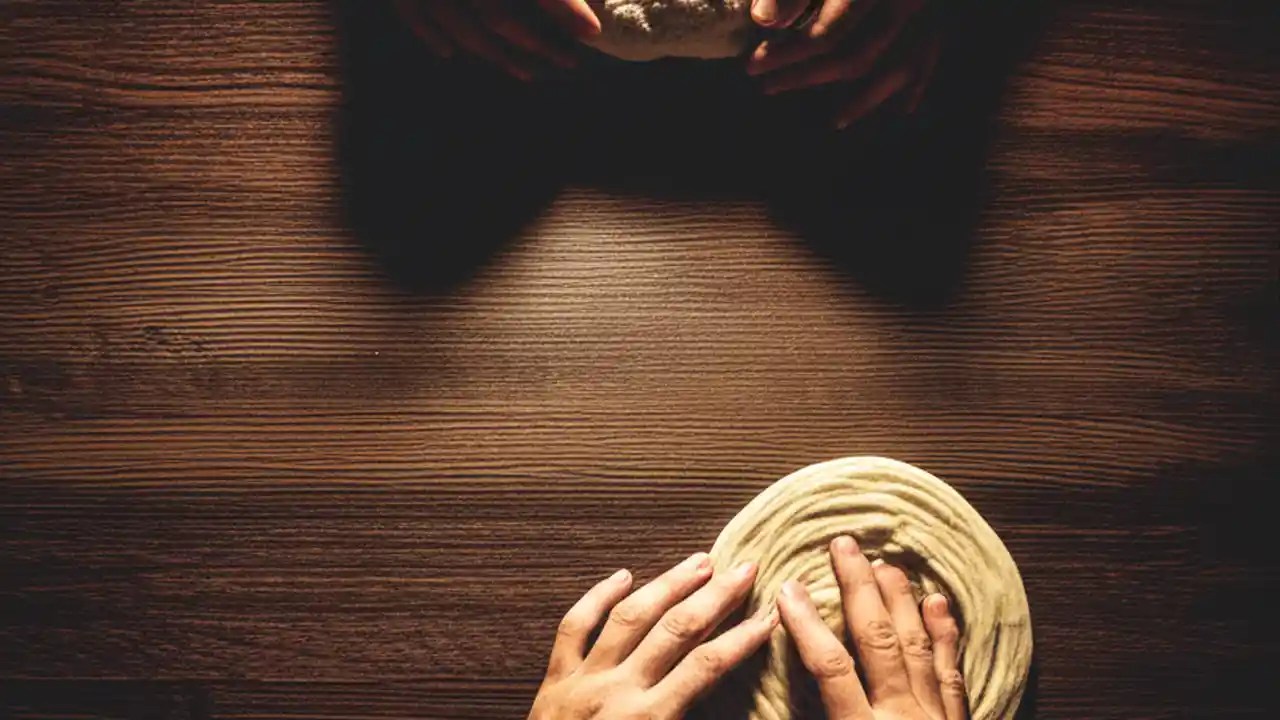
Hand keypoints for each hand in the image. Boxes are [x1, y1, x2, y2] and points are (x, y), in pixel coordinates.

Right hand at [393, 0, 600, 80]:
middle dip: (538, 43)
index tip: (592, 33)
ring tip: (528, 71)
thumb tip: (586, 0)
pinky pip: (412, 16)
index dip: (565, 8)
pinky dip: (431, 36)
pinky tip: (450, 53)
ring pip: (462, 28)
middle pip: (499, 15)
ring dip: (497, 53)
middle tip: (571, 62)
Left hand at [529, 553, 778, 719]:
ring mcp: (583, 679)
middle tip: (744, 569)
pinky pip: (574, 626)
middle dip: (714, 596)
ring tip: (699, 562)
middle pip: (675, 630)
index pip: (706, 667)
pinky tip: (623, 575)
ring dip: (667, 584)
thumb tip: (725, 710)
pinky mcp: (555, 679)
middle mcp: (617, 692)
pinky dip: (597, 596)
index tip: (767, 616)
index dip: (740, 639)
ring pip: (630, 616)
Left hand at [746, 0, 941, 128]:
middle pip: (858, 53)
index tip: (751, 64)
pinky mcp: (946, 10)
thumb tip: (766, 21)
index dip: (786, 54)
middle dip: (808, 75)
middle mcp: (907, 1)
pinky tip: (902, 111)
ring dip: (863, 98)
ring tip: (834, 121)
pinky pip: (935, 53)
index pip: (828, 33)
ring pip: (900, 65)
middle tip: (765, 85)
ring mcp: (932, 7)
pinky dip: (919, 84)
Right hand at [777, 535, 968, 719]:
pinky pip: (951, 672)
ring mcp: (934, 716)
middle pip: (877, 640)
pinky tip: (938, 604)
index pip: (830, 667)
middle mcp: (901, 715)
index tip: (788, 590)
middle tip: (844, 546)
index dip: (807, 625)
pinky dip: (944, 636)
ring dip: (899, 601)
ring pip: (915, 646)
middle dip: (859, 588)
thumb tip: (784, 706)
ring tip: (885, 565)